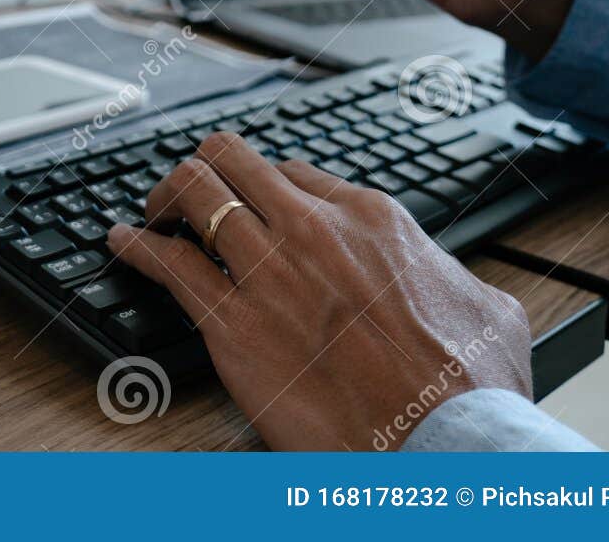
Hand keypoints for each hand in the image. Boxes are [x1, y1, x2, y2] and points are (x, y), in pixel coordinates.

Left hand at [108, 133, 532, 450]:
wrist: (442, 447)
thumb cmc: (468, 391)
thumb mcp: (487, 308)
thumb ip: (450, 275)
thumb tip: (448, 276)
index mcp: (372, 219)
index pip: (294, 171)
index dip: (265, 184)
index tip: (251, 199)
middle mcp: (313, 230)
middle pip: (234, 161)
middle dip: (205, 168)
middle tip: (189, 190)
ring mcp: (269, 271)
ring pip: (194, 193)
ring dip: (165, 198)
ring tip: (153, 211)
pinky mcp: (233, 324)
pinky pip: (166, 265)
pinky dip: (135, 247)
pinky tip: (121, 243)